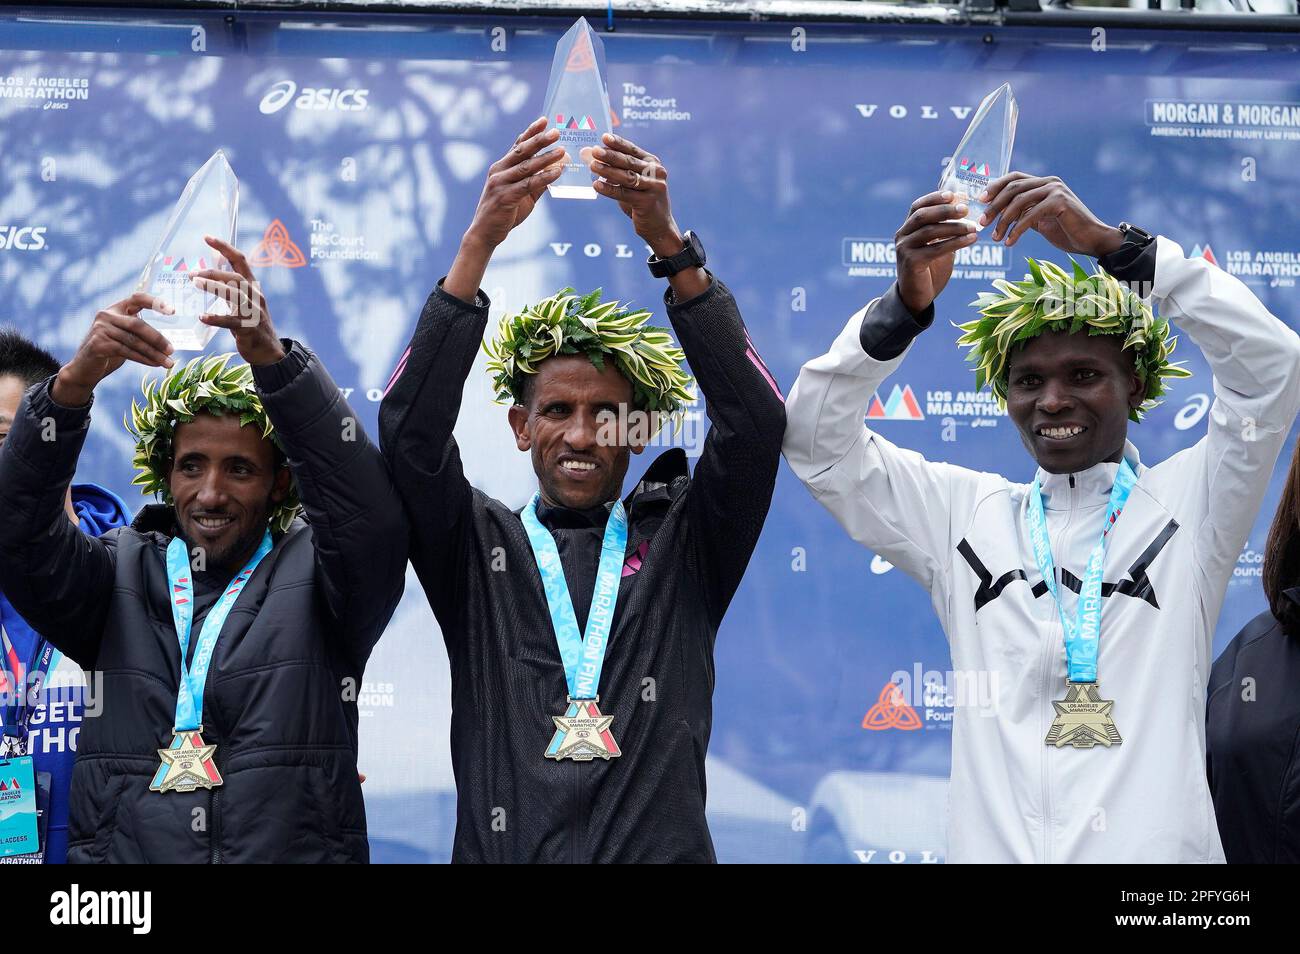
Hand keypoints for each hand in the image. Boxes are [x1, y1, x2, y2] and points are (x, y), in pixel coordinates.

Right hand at [52, 293, 175, 406]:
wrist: (86, 368)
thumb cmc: (111, 350)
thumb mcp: (126, 337)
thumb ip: (140, 333)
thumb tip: (168, 343)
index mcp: (116, 309)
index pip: (137, 298)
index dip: (155, 302)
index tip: (173, 311)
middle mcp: (106, 315)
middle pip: (137, 324)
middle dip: (157, 339)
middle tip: (172, 350)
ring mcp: (100, 328)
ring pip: (134, 340)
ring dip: (153, 353)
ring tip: (168, 363)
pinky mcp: (98, 343)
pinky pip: (126, 351)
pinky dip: (143, 359)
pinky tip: (154, 364)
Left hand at [191, 236, 284, 366]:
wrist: (269, 351)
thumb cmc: (251, 324)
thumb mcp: (243, 302)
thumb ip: (230, 287)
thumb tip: (211, 269)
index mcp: (253, 286)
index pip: (240, 260)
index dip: (224, 247)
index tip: (207, 238)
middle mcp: (255, 296)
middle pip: (236, 277)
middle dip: (213, 273)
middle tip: (191, 274)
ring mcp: (254, 312)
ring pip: (235, 295)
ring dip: (214, 287)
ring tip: (195, 284)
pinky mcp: (250, 328)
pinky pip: (232, 321)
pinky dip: (216, 318)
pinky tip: (202, 317)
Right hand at [464, 116, 567, 251]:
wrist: (485, 233)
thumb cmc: (504, 212)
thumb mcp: (522, 194)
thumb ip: (536, 182)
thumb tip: (557, 170)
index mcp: (501, 167)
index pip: (518, 145)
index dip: (531, 132)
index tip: (544, 120)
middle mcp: (499, 171)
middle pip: (522, 151)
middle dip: (540, 140)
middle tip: (556, 132)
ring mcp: (500, 183)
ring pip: (526, 167)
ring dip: (546, 158)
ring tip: (562, 151)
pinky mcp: (505, 197)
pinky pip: (528, 185)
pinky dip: (543, 178)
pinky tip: (557, 173)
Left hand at [589, 134, 680, 255]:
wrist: (658, 226)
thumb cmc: (640, 201)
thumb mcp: (627, 183)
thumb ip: (610, 168)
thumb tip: (586, 153)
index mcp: (652, 163)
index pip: (632, 150)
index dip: (618, 143)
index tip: (604, 137)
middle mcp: (656, 173)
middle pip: (629, 162)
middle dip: (611, 156)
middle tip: (595, 150)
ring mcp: (654, 187)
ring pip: (627, 177)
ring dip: (608, 171)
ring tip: (592, 166)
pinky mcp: (648, 202)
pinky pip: (625, 194)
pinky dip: (610, 189)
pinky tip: (596, 185)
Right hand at [894, 190, 978, 314]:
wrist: (917, 297)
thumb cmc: (930, 270)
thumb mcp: (938, 246)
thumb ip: (946, 231)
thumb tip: (966, 212)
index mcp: (907, 229)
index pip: (917, 207)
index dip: (934, 198)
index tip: (954, 194)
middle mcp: (902, 236)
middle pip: (922, 215)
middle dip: (945, 210)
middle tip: (966, 209)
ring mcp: (904, 249)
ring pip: (930, 231)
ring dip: (954, 227)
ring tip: (973, 227)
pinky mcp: (911, 263)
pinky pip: (935, 249)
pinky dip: (955, 243)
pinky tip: (971, 240)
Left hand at [979, 172, 1123, 255]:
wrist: (1091, 241)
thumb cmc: (1066, 231)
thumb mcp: (1039, 220)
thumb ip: (1024, 212)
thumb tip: (999, 213)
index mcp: (1044, 183)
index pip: (1014, 177)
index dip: (995, 186)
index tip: (980, 200)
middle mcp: (1049, 182)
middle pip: (1013, 188)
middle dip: (994, 206)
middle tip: (982, 223)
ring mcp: (1056, 190)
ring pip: (1020, 201)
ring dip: (1003, 221)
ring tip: (995, 238)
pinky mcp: (1060, 202)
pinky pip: (1031, 215)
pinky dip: (1017, 230)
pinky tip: (1010, 243)